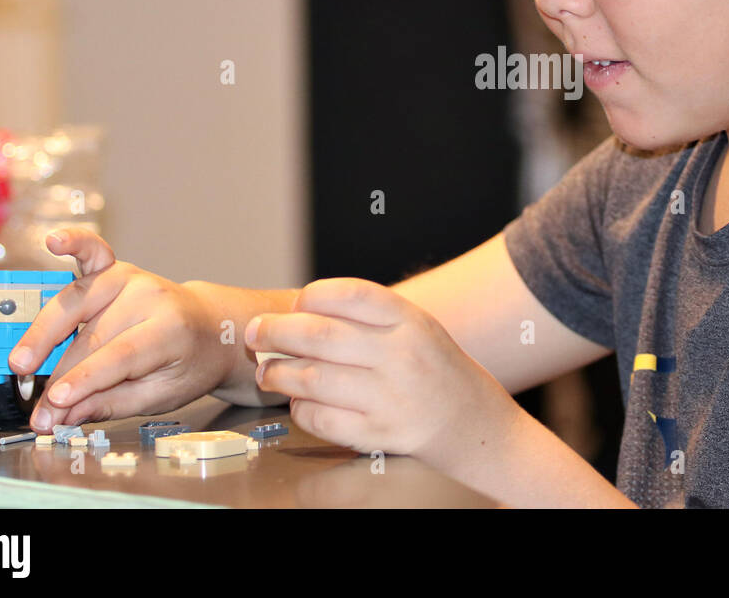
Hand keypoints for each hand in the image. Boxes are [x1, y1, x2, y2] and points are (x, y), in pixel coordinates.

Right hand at [9, 228, 230, 431]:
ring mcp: (132, 278)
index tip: (54, 403)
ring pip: (76, 303)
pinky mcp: (116, 269)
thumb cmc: (190, 363)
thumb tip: (64, 417)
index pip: (120, 355)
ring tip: (22, 364)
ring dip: (44, 334)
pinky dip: (74, 243)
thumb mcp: (163, 396)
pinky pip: (92, 252)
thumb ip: (113, 404)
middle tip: (39, 411)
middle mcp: (150, 297)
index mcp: (171, 329)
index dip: (84, 380)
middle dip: (60, 376)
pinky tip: (55, 241)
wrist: (212, 329)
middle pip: (92, 336)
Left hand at [246, 277, 517, 468]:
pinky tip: (300, 401)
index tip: (292, 306)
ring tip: (269, 372)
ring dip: (279, 373)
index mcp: (410, 320)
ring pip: (313, 378)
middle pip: (320, 335)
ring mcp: (390, 397)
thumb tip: (296, 313)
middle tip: (256, 333)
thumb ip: (365, 318)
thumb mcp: (415, 327)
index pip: (347, 294)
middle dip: (275, 332)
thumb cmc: (433, 370)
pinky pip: (321, 418)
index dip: (309, 297)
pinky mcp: (379, 434)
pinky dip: (300, 408)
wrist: (472, 424)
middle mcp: (401, 355)